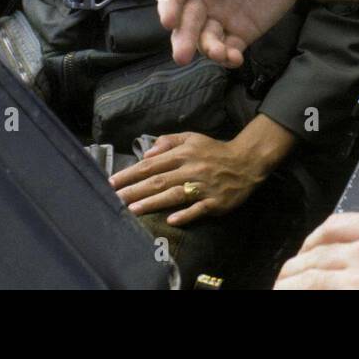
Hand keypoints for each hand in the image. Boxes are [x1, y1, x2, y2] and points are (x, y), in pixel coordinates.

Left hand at [109, 130, 272, 225]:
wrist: (246, 161)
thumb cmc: (214, 151)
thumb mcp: (192, 138)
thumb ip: (168, 141)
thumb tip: (147, 153)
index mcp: (184, 153)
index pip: (152, 164)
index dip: (131, 173)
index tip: (112, 182)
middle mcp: (191, 169)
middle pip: (159, 181)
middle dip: (134, 190)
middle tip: (115, 199)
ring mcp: (204, 186)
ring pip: (175, 195)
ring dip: (153, 203)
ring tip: (133, 209)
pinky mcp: (215, 202)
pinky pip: (198, 209)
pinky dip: (185, 215)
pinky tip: (171, 221)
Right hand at [158, 0, 307, 66]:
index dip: (168, 6)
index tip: (168, 21)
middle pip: (186, 22)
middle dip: (183, 39)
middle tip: (181, 56)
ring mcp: (220, 17)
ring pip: (205, 39)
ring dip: (208, 49)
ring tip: (219, 53)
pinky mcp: (240, 32)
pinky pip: (229, 48)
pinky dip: (228, 57)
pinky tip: (234, 58)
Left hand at [274, 213, 358, 289]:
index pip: (334, 225)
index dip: (312, 240)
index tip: (306, 252)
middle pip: (316, 252)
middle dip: (296, 267)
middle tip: (288, 278)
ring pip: (309, 276)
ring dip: (290, 284)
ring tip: (281, 290)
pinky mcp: (357, 297)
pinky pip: (317, 293)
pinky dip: (300, 294)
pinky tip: (291, 296)